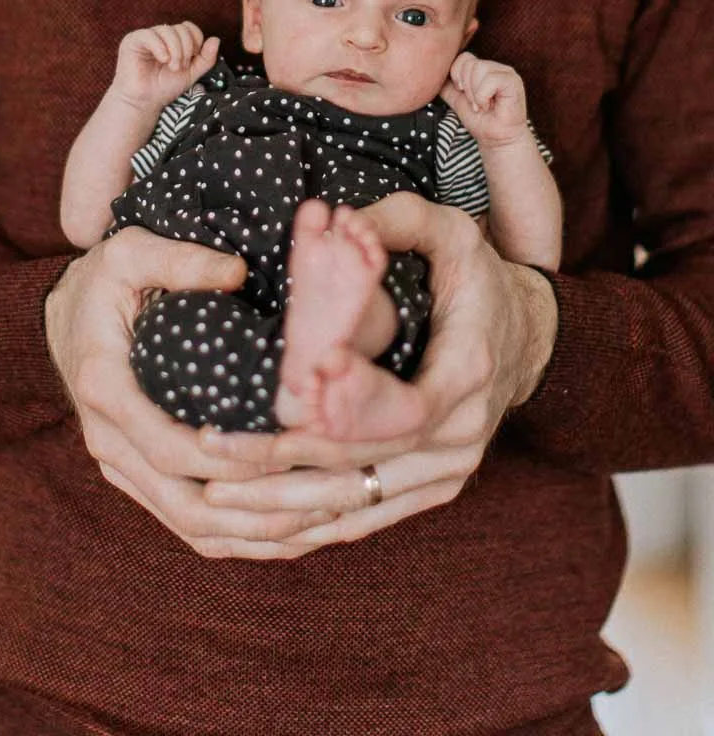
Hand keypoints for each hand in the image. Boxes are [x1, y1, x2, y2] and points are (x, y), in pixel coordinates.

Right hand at [45, 227, 333, 557]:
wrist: (60, 319)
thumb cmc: (101, 282)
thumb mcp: (129, 252)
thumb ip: (180, 260)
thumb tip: (236, 273)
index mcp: (106, 388)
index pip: (172, 446)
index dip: (235, 457)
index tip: (296, 449)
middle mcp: (109, 441)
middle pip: (188, 507)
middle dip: (264, 510)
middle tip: (333, 494)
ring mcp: (122, 467)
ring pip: (193, 528)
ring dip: (261, 534)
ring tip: (328, 518)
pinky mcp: (138, 479)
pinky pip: (190, 525)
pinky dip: (242, 537)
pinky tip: (295, 530)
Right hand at [113, 22, 219, 109]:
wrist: (144, 102)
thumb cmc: (165, 88)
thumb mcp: (191, 73)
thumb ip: (206, 58)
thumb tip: (216, 39)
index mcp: (173, 40)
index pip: (190, 28)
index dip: (195, 42)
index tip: (190, 61)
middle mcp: (160, 35)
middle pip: (181, 28)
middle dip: (186, 49)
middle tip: (180, 67)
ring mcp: (146, 36)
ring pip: (167, 30)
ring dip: (175, 51)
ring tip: (172, 67)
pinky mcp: (132, 41)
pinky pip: (149, 35)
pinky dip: (160, 47)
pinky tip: (163, 59)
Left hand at [197, 193, 556, 548]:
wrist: (526, 337)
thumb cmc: (476, 278)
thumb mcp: (450, 231)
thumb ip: (397, 220)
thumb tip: (339, 218)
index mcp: (468, 369)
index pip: (405, 407)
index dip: (350, 402)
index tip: (295, 385)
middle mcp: (461, 432)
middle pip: (366, 461)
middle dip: (288, 456)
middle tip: (216, 446)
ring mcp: (448, 469)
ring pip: (357, 500)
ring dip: (283, 500)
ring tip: (214, 491)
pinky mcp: (431, 489)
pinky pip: (365, 517)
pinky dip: (308, 521)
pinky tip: (252, 517)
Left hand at [442, 52, 527, 146]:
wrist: (495, 138)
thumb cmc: (481, 121)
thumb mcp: (457, 100)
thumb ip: (447, 87)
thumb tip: (433, 77)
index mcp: (483, 69)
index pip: (463, 57)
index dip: (457, 75)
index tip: (462, 93)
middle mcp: (496, 67)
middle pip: (469, 63)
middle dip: (466, 88)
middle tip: (475, 103)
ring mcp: (506, 72)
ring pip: (479, 69)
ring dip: (475, 94)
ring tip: (482, 105)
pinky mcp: (513, 81)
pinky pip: (490, 80)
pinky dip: (483, 97)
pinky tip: (489, 106)